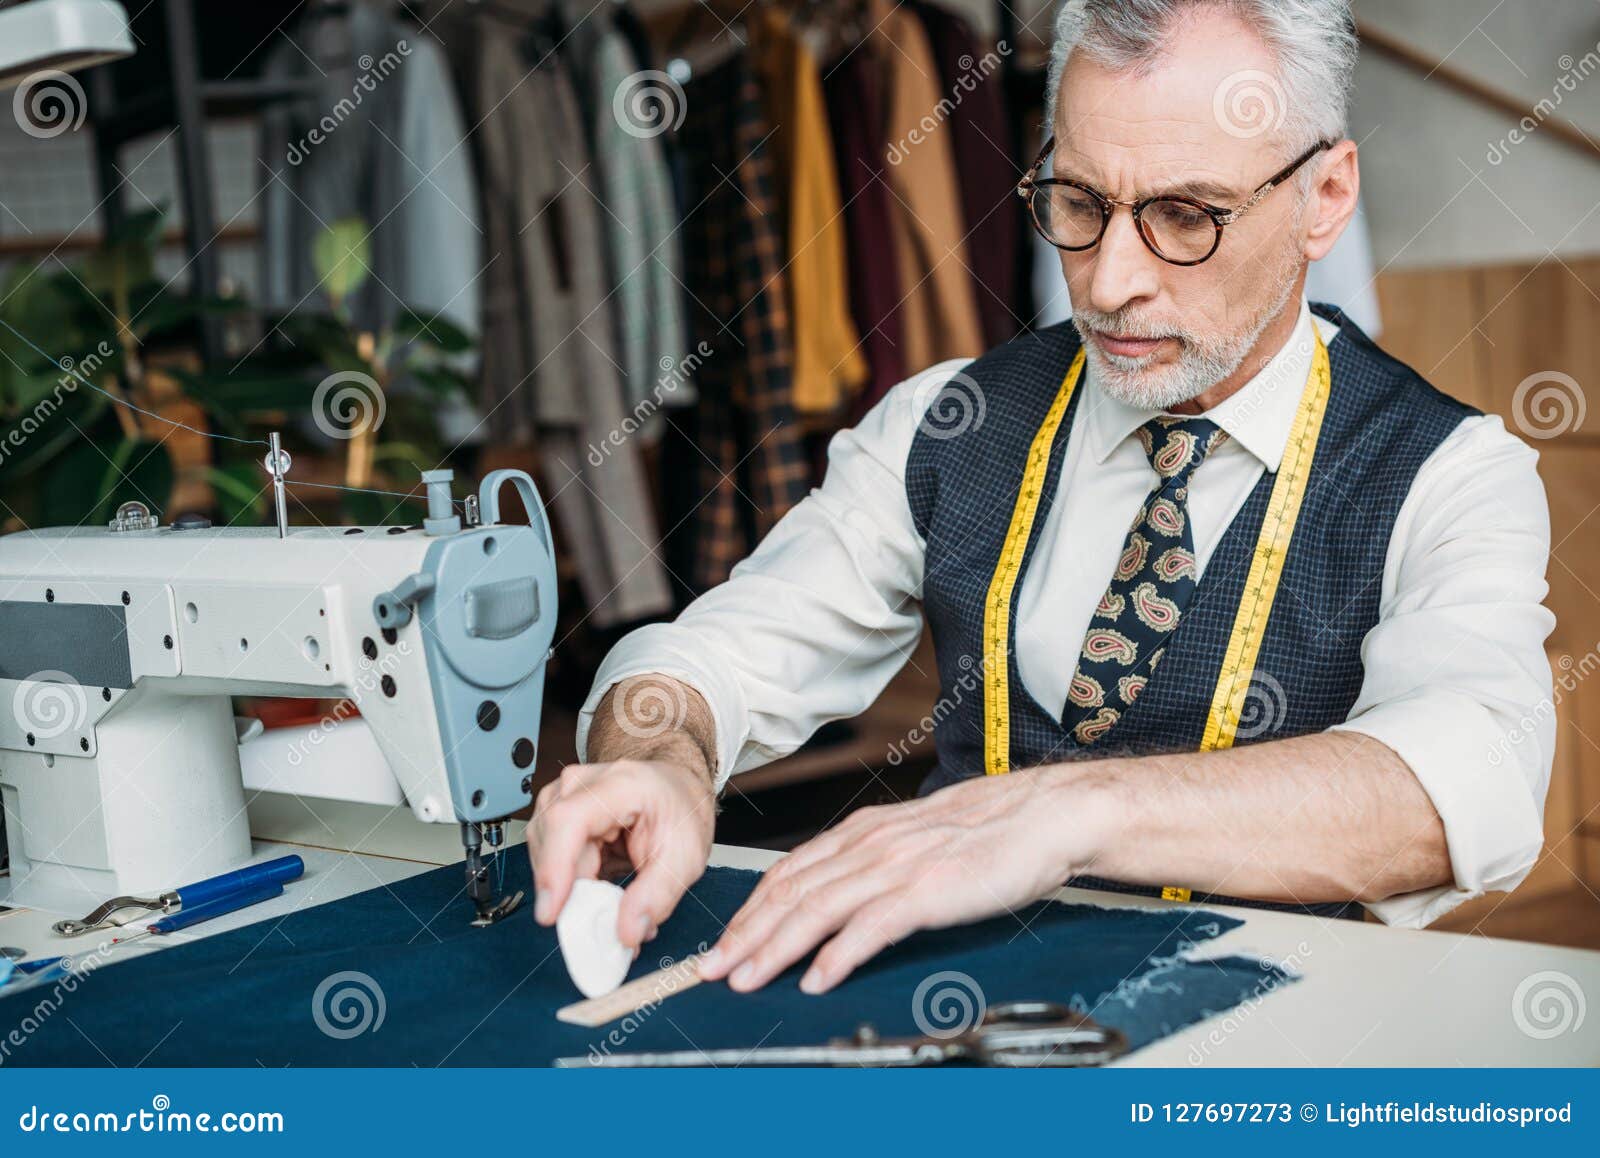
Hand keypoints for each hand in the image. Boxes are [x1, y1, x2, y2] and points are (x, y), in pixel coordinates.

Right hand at [527, 756, 715, 949]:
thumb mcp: (685, 858)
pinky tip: (600, 887)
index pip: (569, 821)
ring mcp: (564, 797)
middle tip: (603, 920)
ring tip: (611, 899)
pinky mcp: (557, 816)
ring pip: (545, 855)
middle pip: (551, 843)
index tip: (552, 911)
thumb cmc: (680, 812)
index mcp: (620, 785)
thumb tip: (627, 933)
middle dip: (571, 892)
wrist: (677, 790)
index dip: (554, 868)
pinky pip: (551, 859)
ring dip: (573, 888)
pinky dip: (572, 883)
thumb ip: (656, 897)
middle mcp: (582, 784)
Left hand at [698, 770, 1105, 993]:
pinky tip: (817, 980)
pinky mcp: (927, 891)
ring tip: (745, 979)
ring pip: (816, 910)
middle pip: (790, 893)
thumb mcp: (914, 838)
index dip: (750, 910)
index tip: (724, 941)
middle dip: (745, 934)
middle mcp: (870, 845)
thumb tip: (837, 895)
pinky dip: (838, 956)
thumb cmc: (988, 832)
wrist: (1045, 815)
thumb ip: (873, 863)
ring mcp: (896, 867)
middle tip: (711, 969)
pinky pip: (870, 927)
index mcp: (864, 832)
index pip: (789, 872)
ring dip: (773, 948)